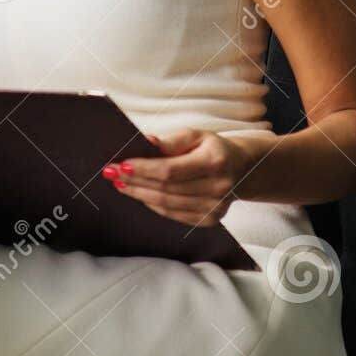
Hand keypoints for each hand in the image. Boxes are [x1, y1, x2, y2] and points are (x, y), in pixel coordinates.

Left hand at [108, 128, 263, 225]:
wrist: (243, 169)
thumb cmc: (213, 148)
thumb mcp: (197, 135)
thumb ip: (172, 141)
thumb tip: (147, 143)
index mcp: (215, 162)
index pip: (170, 170)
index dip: (143, 169)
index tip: (121, 164)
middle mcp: (218, 188)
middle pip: (165, 189)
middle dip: (135, 181)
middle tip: (112, 174)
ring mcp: (215, 208)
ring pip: (167, 205)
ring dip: (140, 194)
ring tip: (121, 184)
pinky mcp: (209, 220)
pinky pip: (173, 214)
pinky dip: (154, 204)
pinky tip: (141, 195)